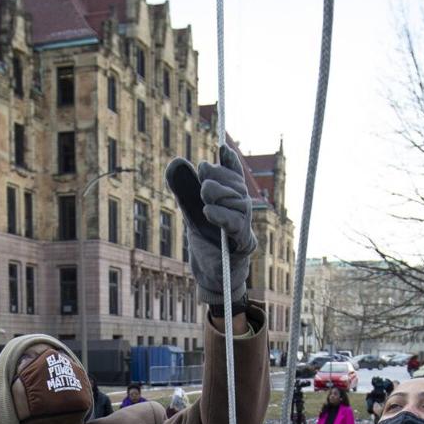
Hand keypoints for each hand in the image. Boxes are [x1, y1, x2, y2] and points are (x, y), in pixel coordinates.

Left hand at [164, 147, 257, 304]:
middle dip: (218, 176)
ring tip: (203, 195)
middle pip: (237, 185)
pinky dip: (222, 216)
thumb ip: (184, 187)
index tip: (221, 148)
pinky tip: (208, 211)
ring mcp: (245, 227)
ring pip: (239, 202)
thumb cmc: (205, 241)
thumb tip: (177, 162)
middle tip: (202, 178)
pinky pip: (237, 226)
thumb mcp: (189, 210)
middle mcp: (242, 211)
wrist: (210, 275)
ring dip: (219, 194)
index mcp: (231, 200)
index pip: (235, 175)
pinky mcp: (244, 245)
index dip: (230, 161)